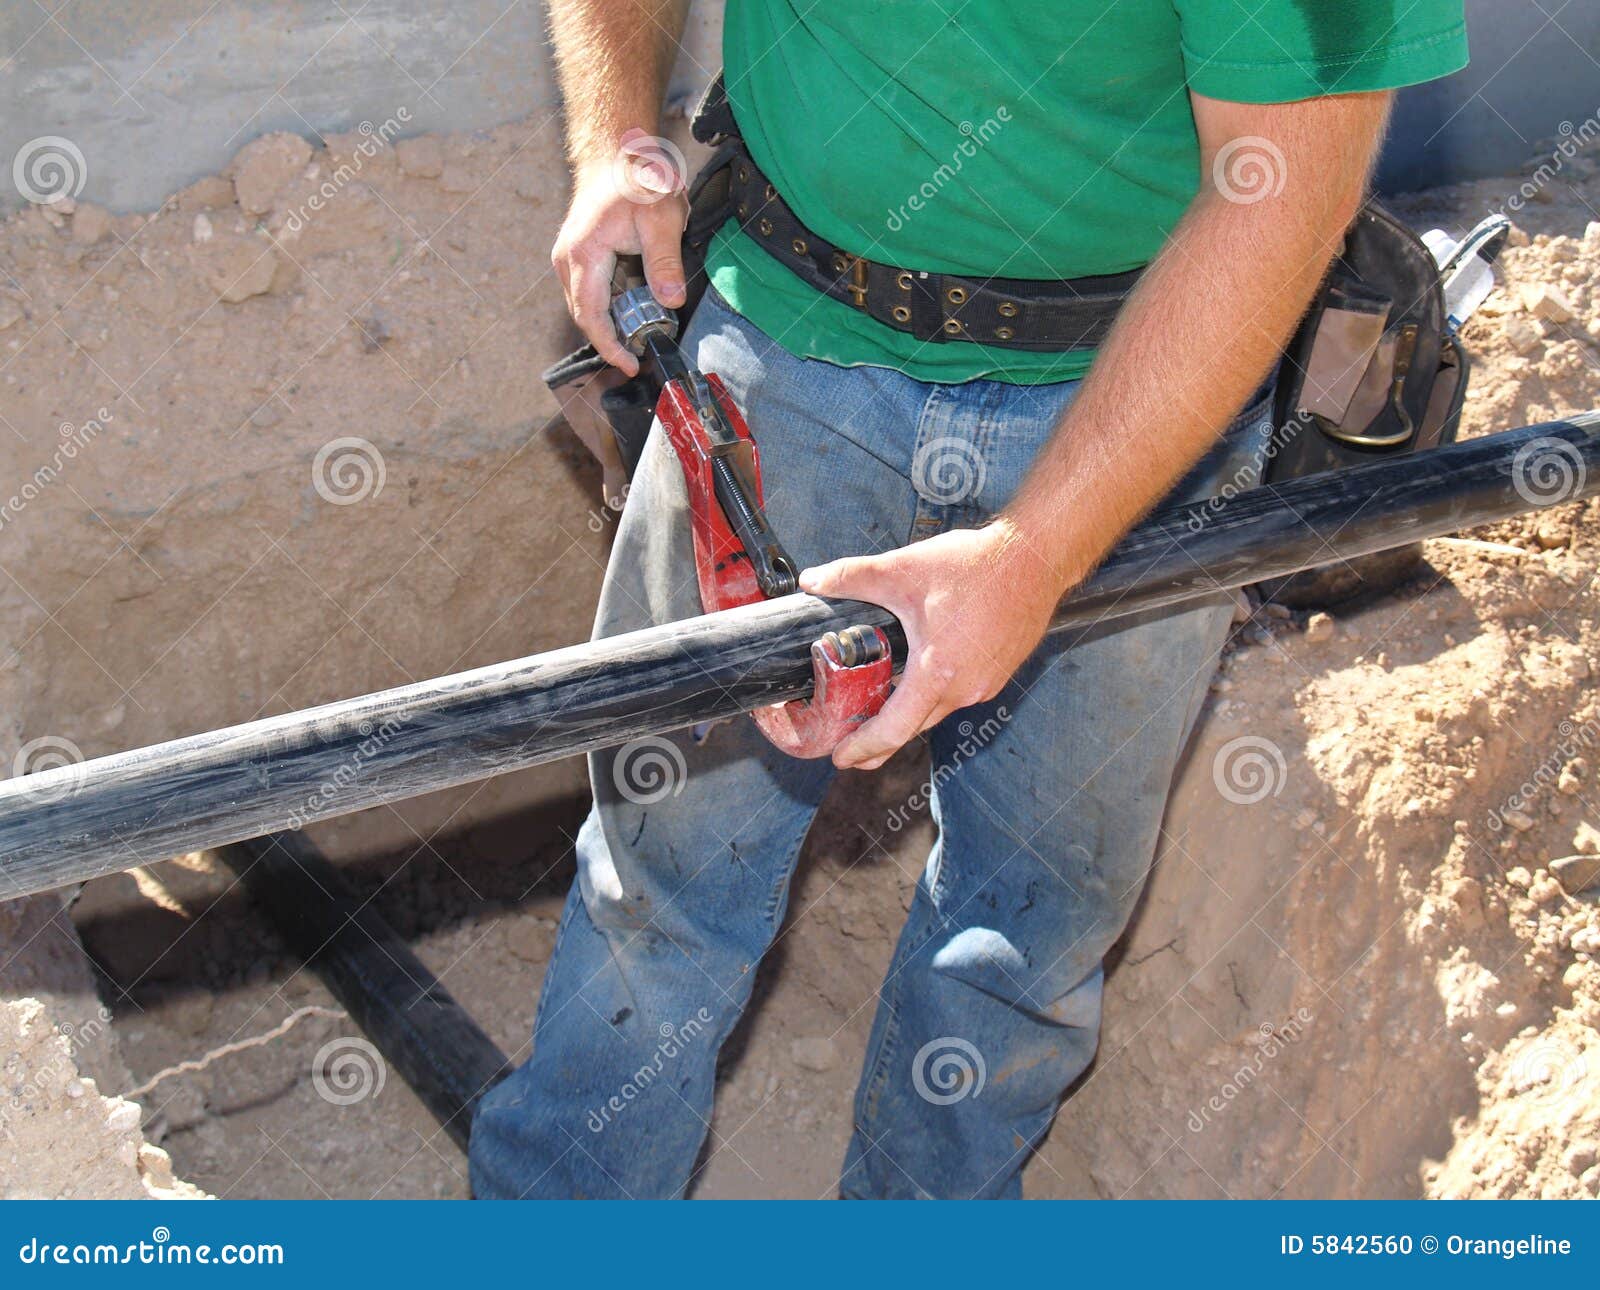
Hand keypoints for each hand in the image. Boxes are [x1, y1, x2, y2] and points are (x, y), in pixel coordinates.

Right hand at [551, 129, 689, 375]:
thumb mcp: (661, 220)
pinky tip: (633, 307)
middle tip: (641, 353)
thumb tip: (671, 302)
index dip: (610, 346)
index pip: (592, 316)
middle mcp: (566, 260)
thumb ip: (665, 263)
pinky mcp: (576, 256)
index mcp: (583, 255)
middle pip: (585, 315)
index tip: (629, 365)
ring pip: (586, 305)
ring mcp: (568, 258)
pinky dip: (609, 306)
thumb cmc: (637, 179)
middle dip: (612, 339)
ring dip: (611, 322)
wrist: (617, 152)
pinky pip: (589, 292)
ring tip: (642, 330)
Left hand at [799, 521, 1074, 769]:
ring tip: (880, 708)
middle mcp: (966, 688)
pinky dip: (933, 694)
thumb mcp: (904, 568)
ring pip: (937, 710)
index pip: (894, 729)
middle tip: (851, 742)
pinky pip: (958, 695)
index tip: (840, 757)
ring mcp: (986, 684)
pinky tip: (921, 677)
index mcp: (938, 672)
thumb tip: (811, 581)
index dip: (863, 748)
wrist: (1036, 558)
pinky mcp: (998, 674)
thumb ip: (852, 576)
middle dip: (880, 738)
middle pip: (914, 726)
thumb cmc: (977, 565)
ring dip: (908, 713)